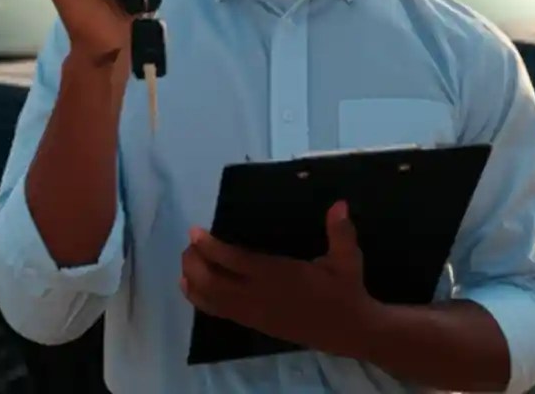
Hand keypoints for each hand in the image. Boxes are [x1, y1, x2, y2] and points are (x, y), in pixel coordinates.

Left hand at [180, 201, 379, 358]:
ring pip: (211, 299)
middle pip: (213, 281)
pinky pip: (218, 312)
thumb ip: (341, 232)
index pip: (235, 261)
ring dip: (193, 279)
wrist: (347, 330)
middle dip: (195, 261)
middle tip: (189, 244)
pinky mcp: (253, 322)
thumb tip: (340, 204)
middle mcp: (259, 295)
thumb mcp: (348, 260)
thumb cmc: (344, 291)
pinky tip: (190, 286)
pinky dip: (199, 298)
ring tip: (187, 260)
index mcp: (278, 276)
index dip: (211, 246)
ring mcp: (253, 312)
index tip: (195, 231)